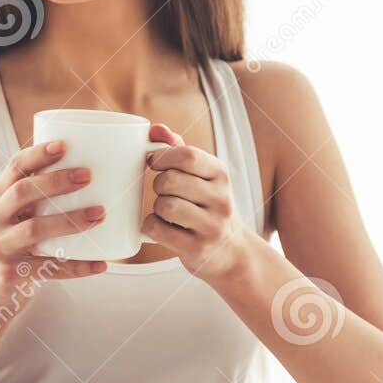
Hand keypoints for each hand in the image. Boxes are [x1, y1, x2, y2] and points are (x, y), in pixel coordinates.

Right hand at [0, 140, 107, 315]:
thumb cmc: (14, 239)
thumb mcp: (15, 213)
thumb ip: (39, 193)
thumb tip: (90, 165)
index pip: (14, 168)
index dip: (38, 154)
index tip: (65, 145)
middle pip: (23, 192)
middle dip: (56, 181)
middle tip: (88, 175)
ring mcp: (0, 247)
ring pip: (34, 229)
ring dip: (70, 220)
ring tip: (100, 214)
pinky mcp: (10, 274)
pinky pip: (48, 269)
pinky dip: (77, 267)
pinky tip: (100, 263)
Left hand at [143, 123, 253, 284]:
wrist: (232, 253)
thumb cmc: (208, 207)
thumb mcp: (203, 176)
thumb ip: (178, 149)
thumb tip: (155, 129)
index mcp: (220, 175)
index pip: (186, 155)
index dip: (162, 157)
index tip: (154, 163)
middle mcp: (221, 199)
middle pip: (170, 180)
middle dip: (157, 184)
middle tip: (163, 192)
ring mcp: (212, 226)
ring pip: (165, 205)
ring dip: (156, 208)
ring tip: (166, 212)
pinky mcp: (198, 249)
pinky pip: (158, 229)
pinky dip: (151, 226)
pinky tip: (162, 227)